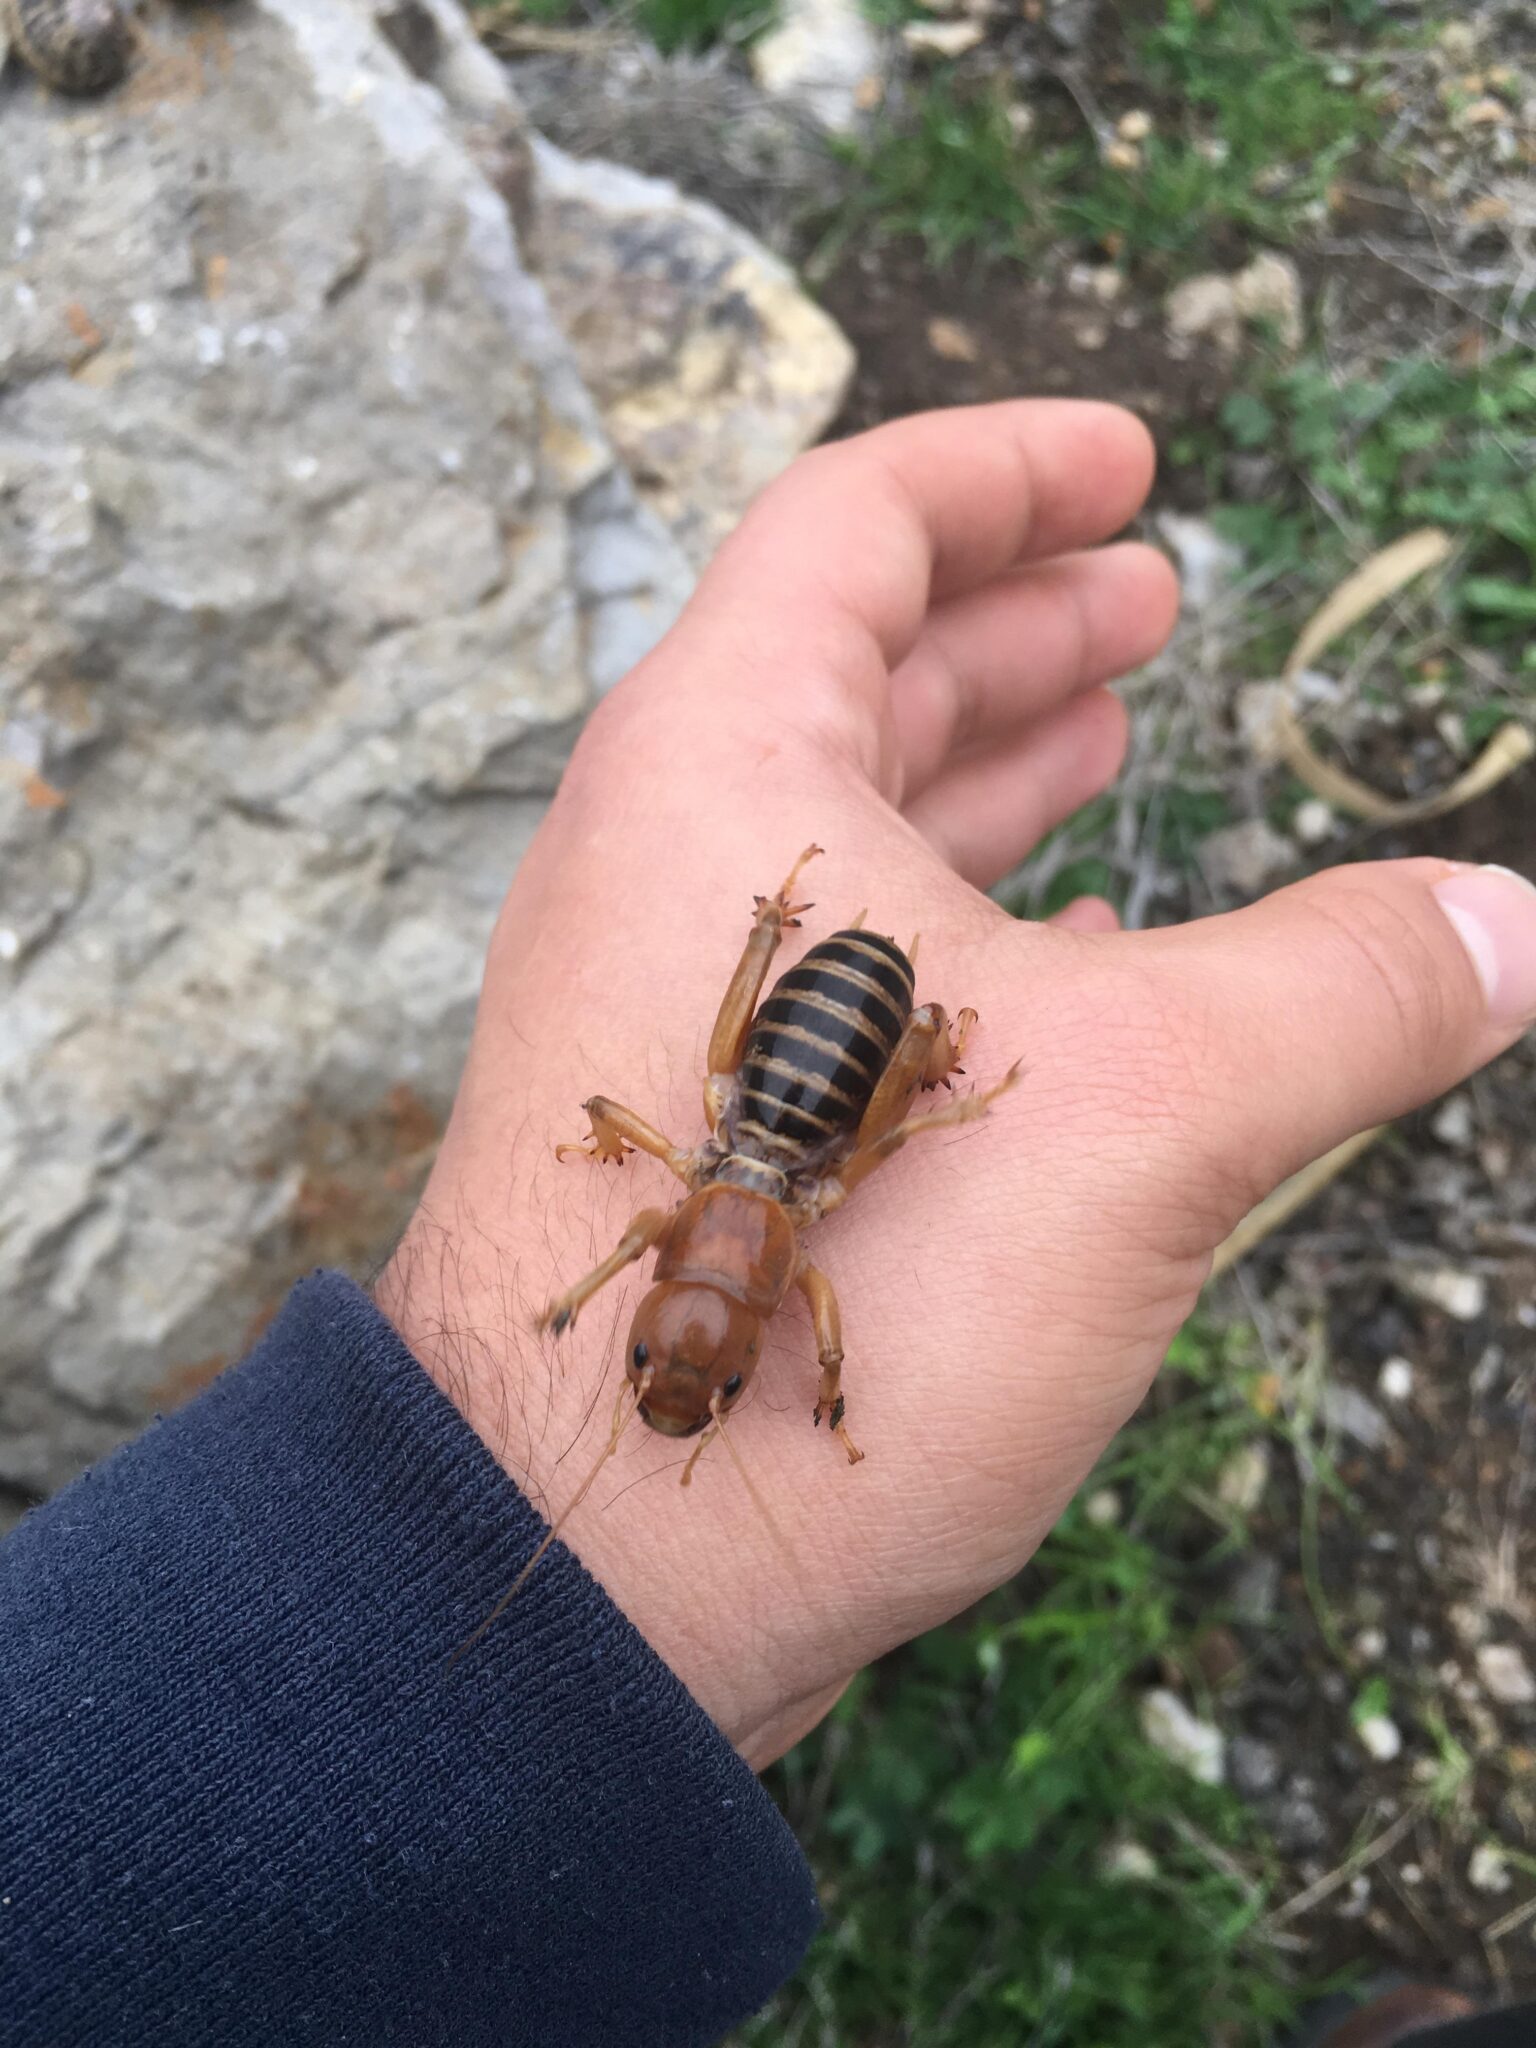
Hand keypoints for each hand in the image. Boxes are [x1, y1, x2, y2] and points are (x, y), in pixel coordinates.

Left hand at [378, 401, 1535, 1769]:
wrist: (590, 1555)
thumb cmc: (832, 1291)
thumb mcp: (1143, 1116)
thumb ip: (1345, 994)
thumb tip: (1520, 924)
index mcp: (732, 764)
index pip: (855, 526)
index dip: (1001, 470)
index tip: (1127, 458)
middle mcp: (671, 853)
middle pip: (854, 664)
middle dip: (1015, 622)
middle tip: (1151, 604)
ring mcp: (674, 994)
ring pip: (849, 820)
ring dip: (985, 765)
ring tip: (1114, 731)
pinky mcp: (700, 1122)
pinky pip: (837, 958)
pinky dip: (957, 919)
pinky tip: (1058, 957)